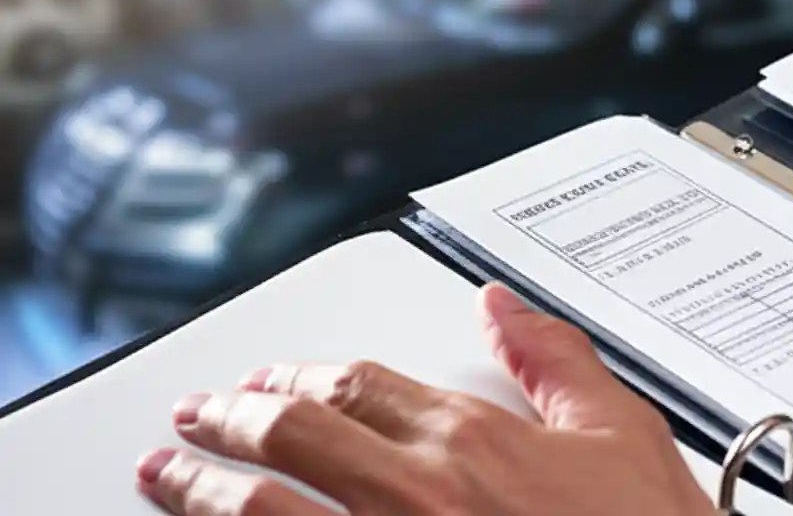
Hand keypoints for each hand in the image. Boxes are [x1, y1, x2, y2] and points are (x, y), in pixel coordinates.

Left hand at [134, 284, 715, 515]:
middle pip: (295, 434)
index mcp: (471, 439)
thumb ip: (553, 358)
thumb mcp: (620, 434)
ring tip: (166, 469)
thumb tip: (503, 303)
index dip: (307, 376)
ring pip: (261, 509)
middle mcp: (414, 493)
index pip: (362, 386)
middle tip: (198, 411)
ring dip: (200, 485)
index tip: (276, 378)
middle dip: (233, 417)